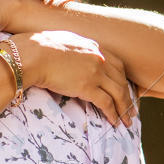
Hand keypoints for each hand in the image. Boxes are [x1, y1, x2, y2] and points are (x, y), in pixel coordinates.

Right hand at [15, 30, 135, 125]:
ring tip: (127, 120)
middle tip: (132, 108)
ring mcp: (95, 72)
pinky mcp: (87, 87)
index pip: (117, 64)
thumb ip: (75, 51)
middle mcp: (99, 58)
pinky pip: (107, 103)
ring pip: (118, 93)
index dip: (123, 79)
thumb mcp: (63, 42)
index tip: (125, 89)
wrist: (31, 55)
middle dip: (128, 96)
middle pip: (121, 80)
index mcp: (94, 46)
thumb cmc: (38, 48)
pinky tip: (114, 121)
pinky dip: (113, 113)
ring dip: (124, 108)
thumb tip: (72, 58)